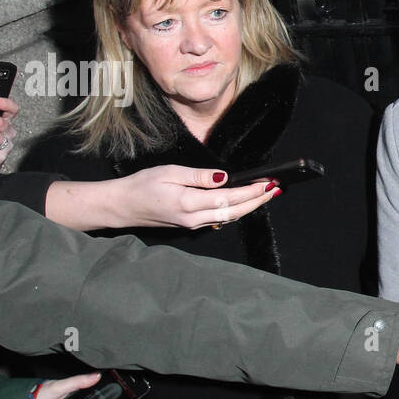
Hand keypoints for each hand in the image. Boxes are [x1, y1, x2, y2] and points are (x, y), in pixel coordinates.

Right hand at [106, 165, 279, 229]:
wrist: (122, 207)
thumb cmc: (142, 185)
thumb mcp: (169, 172)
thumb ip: (199, 177)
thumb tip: (225, 177)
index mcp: (189, 203)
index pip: (229, 198)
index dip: (251, 192)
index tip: (268, 184)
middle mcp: (194, 219)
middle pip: (235, 212)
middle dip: (258, 201)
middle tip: (276, 190)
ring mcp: (193, 225)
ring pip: (229, 217)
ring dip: (250, 207)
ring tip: (266, 195)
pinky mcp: (191, 226)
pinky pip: (219, 219)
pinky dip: (236, 211)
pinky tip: (244, 202)